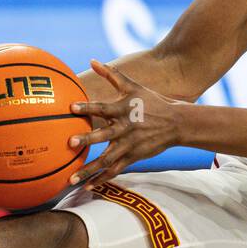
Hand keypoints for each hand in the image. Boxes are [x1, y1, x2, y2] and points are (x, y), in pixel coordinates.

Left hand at [66, 60, 182, 188]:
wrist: (176, 123)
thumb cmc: (151, 102)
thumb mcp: (133, 86)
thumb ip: (111, 75)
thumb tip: (91, 60)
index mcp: (123, 110)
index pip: (103, 107)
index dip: (88, 107)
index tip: (71, 107)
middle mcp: (125, 128)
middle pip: (104, 135)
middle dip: (87, 140)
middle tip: (70, 143)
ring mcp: (129, 145)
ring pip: (106, 159)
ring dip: (89, 170)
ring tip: (71, 179)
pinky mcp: (133, 157)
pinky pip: (115, 170)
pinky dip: (102, 179)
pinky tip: (87, 187)